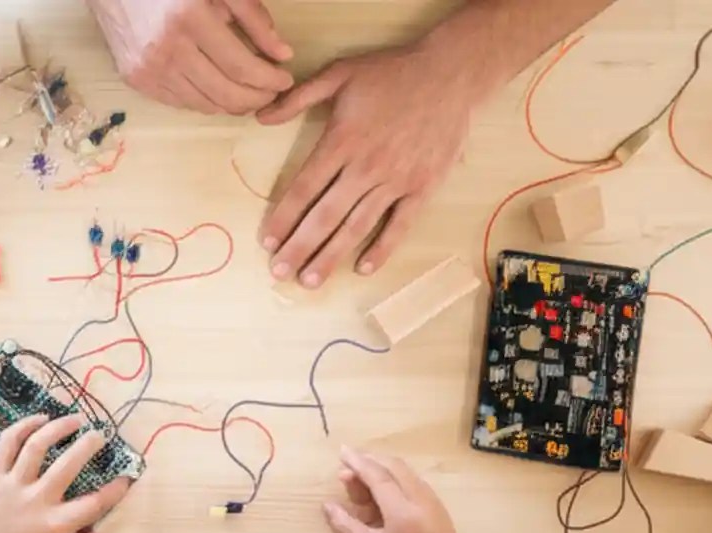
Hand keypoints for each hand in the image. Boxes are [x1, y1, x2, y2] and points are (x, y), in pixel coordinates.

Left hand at [0, 414, 130, 532]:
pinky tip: (40, 419)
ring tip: (75, 420)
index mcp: (55, 525)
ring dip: (59, 427)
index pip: (95, 503)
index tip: (126, 479)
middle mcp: (37, 500)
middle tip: (100, 436)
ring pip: (38, 445)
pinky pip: (8, 444)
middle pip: (69, 463)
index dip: (117, 490)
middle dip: (90, 445)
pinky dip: (23, 426)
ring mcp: (14, 485)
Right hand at [87, 0, 293, 114]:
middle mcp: (168, 50)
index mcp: (190, 19)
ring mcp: (149, 70)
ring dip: (233, 104)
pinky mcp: (136, 80)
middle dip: (256, 98)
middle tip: (271, 92)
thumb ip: (253, 18)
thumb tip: (282, 53)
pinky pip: (182, 103)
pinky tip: (217, 89)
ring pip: (205, 105)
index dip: (269, 80)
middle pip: (226, 94)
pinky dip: (206, 101)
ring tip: (249, 93)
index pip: (241, 67)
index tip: (284, 80)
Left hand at [257, 35, 480, 286]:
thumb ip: (298, 97)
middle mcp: (365, 167)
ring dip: (331, 256)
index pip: (304, 188)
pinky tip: (363, 269)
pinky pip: (399, 225)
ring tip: (310, 281)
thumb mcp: (339, 73)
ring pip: (357, 227)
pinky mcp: (423, 188)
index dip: (283, 217)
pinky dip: (382, 249)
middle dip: (300, 247)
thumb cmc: (392, 73)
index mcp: (342, 141)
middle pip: (325, 216)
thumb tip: (260, 116)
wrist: (451, 74)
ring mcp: (396, 181)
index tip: (268, 240)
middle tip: (280, 272)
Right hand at [323, 447, 471, 532]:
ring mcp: (430, 496)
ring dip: (380, 467)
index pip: (377, 475)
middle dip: (368, 461)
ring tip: (361, 483)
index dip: (358, 462)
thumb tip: (327, 506)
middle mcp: (418, 496)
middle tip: (347, 471)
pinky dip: (393, 475)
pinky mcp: (435, 500)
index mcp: (401, 509)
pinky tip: (382, 490)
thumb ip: (348, 527)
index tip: (342, 451)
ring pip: (402, 469)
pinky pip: (410, 477)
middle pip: (391, 465)